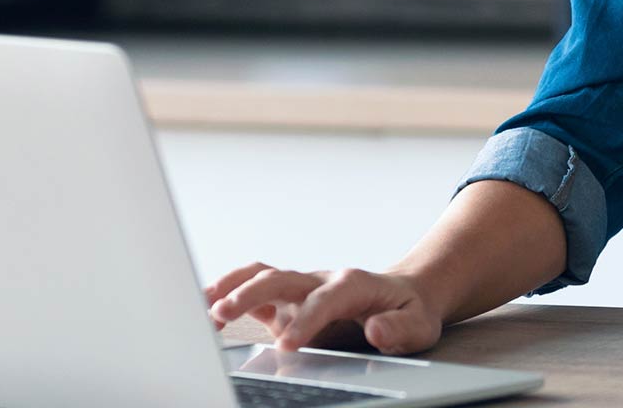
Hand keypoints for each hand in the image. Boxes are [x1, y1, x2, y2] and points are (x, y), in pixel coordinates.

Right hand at [204, 262, 442, 354]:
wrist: (404, 297)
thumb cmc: (408, 312)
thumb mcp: (418, 324)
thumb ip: (399, 328)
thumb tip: (375, 328)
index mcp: (353, 284)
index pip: (324, 298)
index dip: (305, 319)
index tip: (287, 346)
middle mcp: (321, 280)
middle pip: (281, 277)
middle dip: (250, 293)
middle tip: (223, 313)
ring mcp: (301, 289)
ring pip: (261, 276)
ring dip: (231, 287)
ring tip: (204, 308)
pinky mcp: (288, 302)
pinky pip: (255, 288)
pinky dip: (229, 294)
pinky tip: (209, 312)